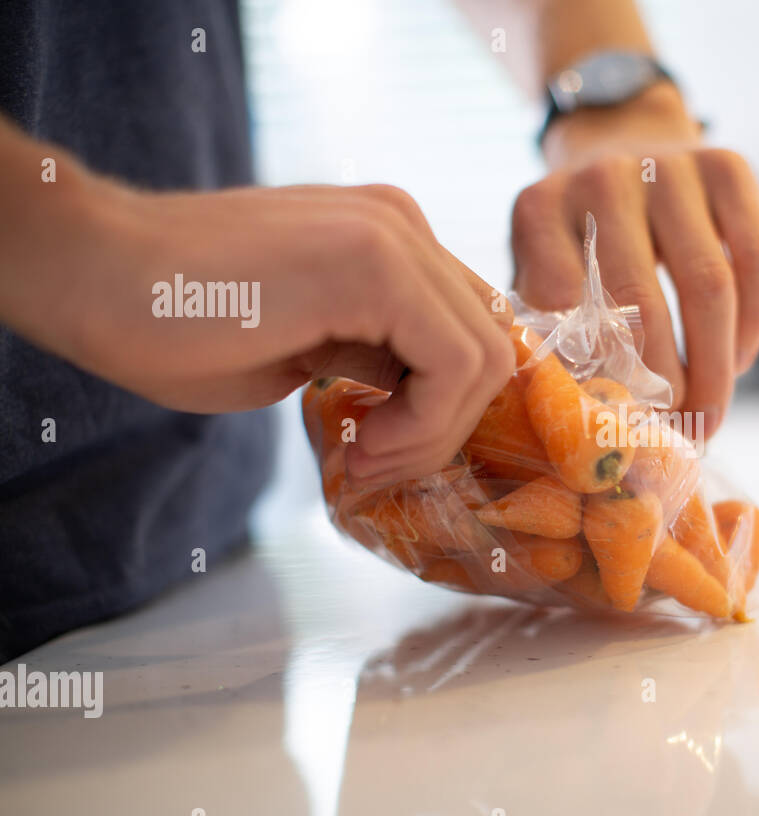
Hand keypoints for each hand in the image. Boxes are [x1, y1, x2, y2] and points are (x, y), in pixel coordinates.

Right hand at [7, 167, 515, 484]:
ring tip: (366, 460)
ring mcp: (395, 235)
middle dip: (448, 428)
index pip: (469, 333)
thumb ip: (382, 359)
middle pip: (490, 345)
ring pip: (487, 358)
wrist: (91, 275)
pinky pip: (457, 363)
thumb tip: (428, 402)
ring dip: (435, 433)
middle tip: (378, 468)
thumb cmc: (177, 321)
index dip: (445, 410)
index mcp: (392, 241)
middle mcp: (404, 226)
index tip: (385, 456)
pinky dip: (425, 423)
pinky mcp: (377, 262)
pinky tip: (366, 443)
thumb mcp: (312, 348)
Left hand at [510, 82, 758, 438]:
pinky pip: (758, 259)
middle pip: (643, 303)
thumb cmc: (575, 240)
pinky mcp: (728, 164)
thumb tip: (573, 424)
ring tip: (712, 416)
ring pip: (710, 285)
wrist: (618, 144)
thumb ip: (545, 332)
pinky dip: (755, 323)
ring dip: (717, 367)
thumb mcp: (539, 273)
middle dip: (665, 386)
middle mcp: (601, 178)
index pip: (567, 308)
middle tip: (677, 434)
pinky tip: (739, 360)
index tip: (618, 430)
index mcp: (538, 211)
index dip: (597, 378)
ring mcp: (668, 165)